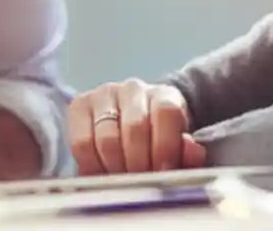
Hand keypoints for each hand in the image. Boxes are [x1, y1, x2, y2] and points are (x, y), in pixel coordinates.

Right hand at [69, 79, 206, 174]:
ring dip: (115, 168)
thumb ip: (187, 151)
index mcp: (164, 95)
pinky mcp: (79, 106)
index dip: (165, 145)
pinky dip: (91, 166)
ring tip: (122, 182)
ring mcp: (103, 95)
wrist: (133, 123)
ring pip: (106, 138)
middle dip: (139, 163)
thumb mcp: (179, 145)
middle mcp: (133, 89)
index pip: (166, 112)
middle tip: (141, 184)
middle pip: (135, 127)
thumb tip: (193, 152)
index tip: (164, 172)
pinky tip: (101, 175)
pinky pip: (81, 142)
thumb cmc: (158, 140)